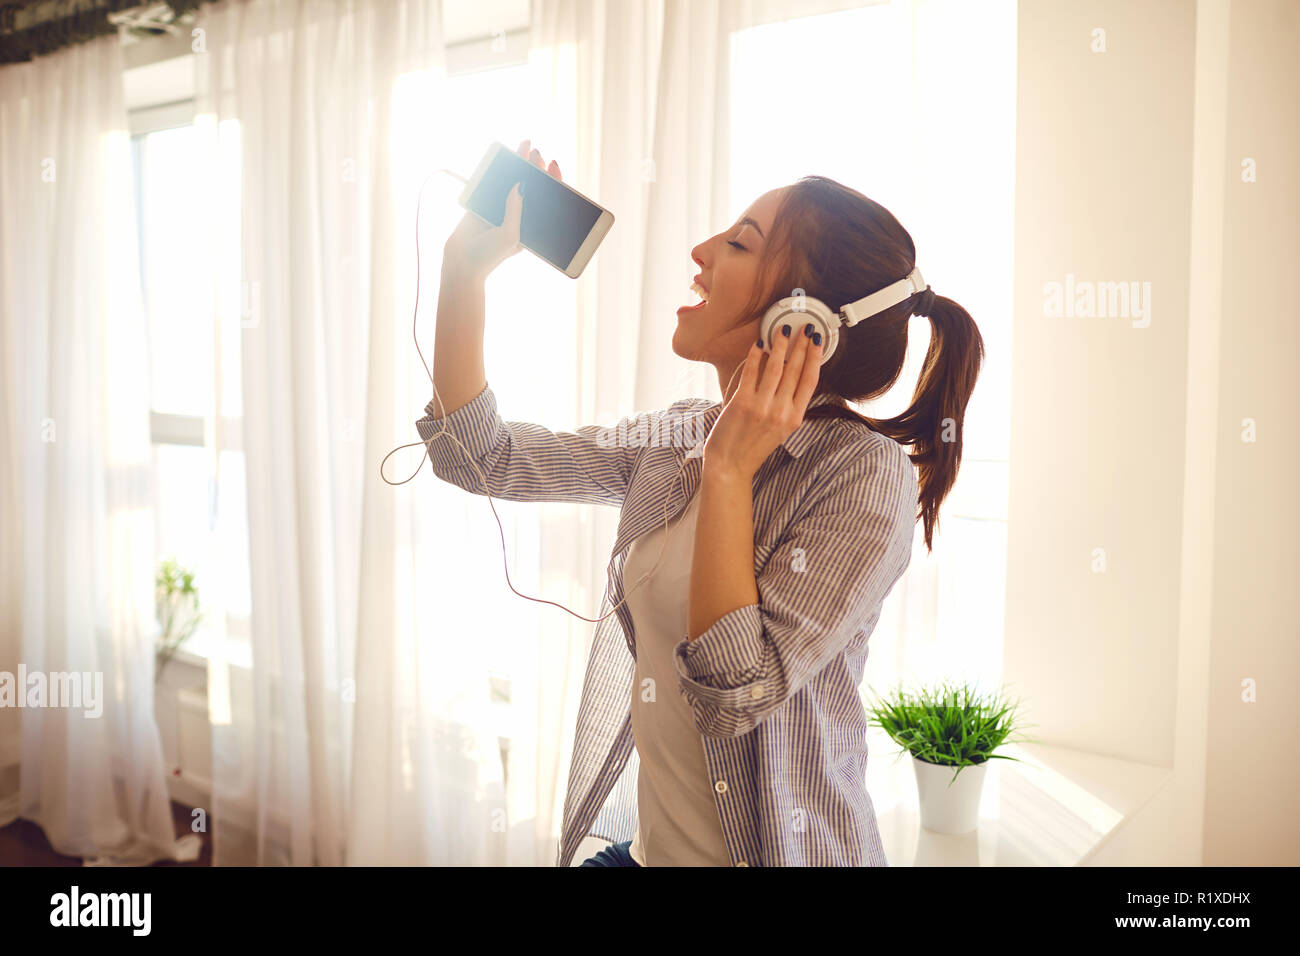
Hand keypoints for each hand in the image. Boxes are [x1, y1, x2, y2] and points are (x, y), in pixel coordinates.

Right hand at [443, 139, 562, 279]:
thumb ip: (516, 209)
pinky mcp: (485, 200)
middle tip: (538, 154)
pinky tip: (503, 157)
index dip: (553, 182)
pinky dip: (498, 169)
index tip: (554, 166)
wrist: (461, 261)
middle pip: (532, 186)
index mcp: (532, 224)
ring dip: (519, 163)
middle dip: (536, 168)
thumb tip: (521, 182)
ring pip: (513, 179)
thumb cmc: (490, 254)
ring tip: (525, 147)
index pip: (548, 200)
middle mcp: (519, 212)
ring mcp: (502, 205)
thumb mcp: (510, 234)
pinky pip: (493, 181)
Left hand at [702, 324, 823, 479]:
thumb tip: (792, 373)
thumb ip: (787, 404)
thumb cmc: (753, 446)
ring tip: (783, 330)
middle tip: (804, 327)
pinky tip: (759, 344)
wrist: (730, 466)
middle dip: (801, 344)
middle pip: (796, 370)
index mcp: (794, 418)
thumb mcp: (780, 429)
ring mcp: (761, 407)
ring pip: (776, 368)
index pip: (810, 380)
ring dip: (780, 345)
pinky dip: (756, 355)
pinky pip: (751, 372)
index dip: (815, 357)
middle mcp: (781, 411)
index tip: (818, 340)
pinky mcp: (741, 403)